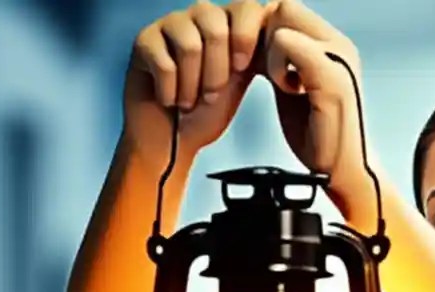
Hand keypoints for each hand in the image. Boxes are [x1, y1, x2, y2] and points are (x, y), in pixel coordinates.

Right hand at [123, 0, 272, 167]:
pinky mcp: (144, 41)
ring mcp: (170, 25)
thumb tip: (290, 43)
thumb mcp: (243, 77)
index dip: (246, 38)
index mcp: (230, 22)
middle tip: (211, 96)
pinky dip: (172, 91)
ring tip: (191, 101)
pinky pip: (164, 63)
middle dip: (217, 71)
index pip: (247, 6)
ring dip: (194, 84)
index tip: (241, 69)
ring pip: (190, 45)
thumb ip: (262, 52)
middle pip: (216, 26)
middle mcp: (201, 15)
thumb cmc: (209, 108)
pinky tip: (170, 100)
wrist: (172, 136)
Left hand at [263, 0, 377, 215]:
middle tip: (267, 73)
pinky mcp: (332, 77)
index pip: (286, 8)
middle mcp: (340, 46)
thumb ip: (283, 59)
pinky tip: (290, 91)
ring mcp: (339, 59)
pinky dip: (277, 67)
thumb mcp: (296, 87)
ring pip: (281, 22)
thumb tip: (257, 37)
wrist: (345, 174)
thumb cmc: (320, 139)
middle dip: (262, 36)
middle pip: (282, 5)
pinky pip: (287, 43)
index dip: (264, 31)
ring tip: (283, 85)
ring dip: (269, 53)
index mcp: (333, 47)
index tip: (261, 66)